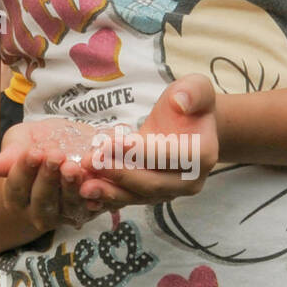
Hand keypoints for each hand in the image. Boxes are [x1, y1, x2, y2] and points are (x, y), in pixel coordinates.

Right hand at [0, 118, 106, 230]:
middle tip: (54, 156)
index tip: (33, 152)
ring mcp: (66, 215)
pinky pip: (95, 207)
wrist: (71, 140)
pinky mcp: (91, 211)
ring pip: (68, 207)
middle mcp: (39, 212)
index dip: (24, 171)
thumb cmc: (38, 141)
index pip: (16, 189)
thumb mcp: (21, 140)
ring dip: (71, 188)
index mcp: (16, 198)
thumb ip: (10, 153)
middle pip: (42, 201)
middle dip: (48, 179)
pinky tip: (96, 181)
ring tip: (73, 166)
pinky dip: (97, 195)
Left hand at [77, 74, 218, 209]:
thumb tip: (180, 102)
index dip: (140, 151)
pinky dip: (109, 198)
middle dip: (119, 173)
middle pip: (152, 183)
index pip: (167, 156)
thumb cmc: (190, 103)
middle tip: (89, 162)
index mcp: (202, 155)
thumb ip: (192, 92)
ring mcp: (171, 192)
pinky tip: (87, 197)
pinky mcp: (154, 196)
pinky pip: (130, 199)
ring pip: (139, 196)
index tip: (112, 143)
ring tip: (84, 186)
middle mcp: (191, 181)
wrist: (189, 124)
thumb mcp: (196, 87)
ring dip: (110, 192)